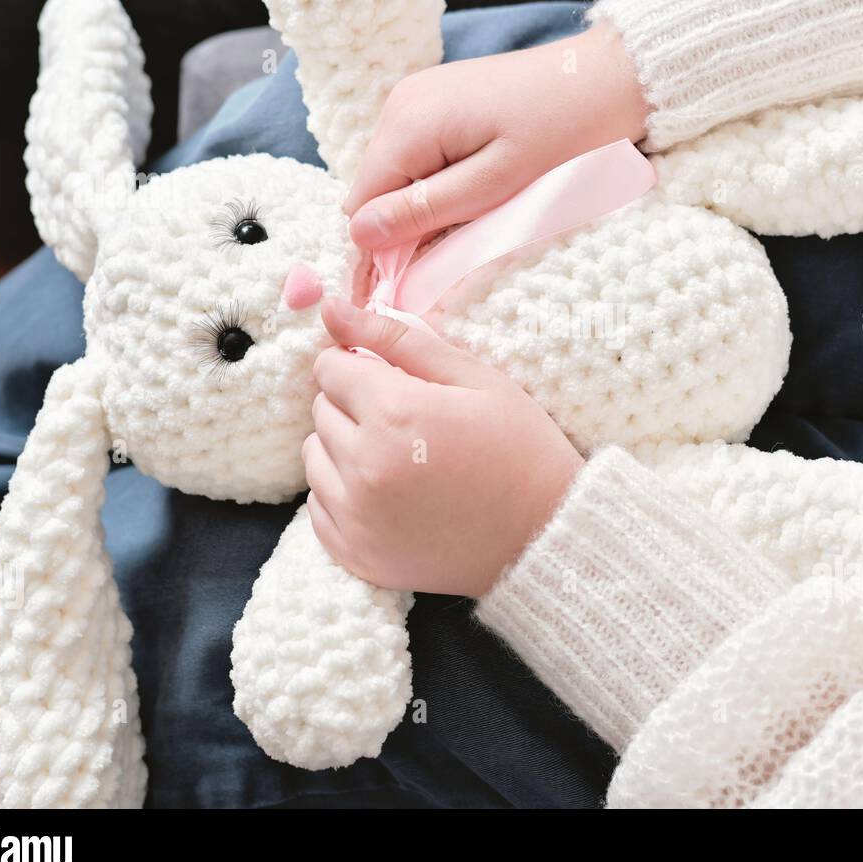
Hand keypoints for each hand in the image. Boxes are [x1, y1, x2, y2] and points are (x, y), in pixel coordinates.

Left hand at [305, 299, 584, 596]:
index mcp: (394, 413)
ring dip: (344, 448)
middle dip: (354, 405)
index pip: (330, 369)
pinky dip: (344, 494)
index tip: (389, 379)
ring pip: (314, 458)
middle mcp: (364, 466)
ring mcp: (357, 516)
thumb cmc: (520, 446)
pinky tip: (391, 494)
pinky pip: (318, 508)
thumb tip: (330, 307)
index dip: (358, 366)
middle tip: (407, 421)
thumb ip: (397, 338)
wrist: (547, 535)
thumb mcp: (473, 377)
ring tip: (399, 458)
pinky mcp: (355, 554)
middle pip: (321, 410)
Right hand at [346, 20, 649, 248]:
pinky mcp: (440, 101)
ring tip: (472, 223)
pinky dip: (438, 184)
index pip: (360, 204)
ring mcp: (419, 98)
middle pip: (375, 190)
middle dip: (401, 230)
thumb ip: (425, 210)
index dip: (377, 251)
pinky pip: (420, 156)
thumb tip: (359, 235)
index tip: (401, 290)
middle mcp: (401, 104)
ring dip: (424, 208)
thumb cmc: (564, 131)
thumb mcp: (496, 184)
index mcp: (408, 123)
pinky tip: (475, 193)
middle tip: (448, 260)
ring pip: (397, 176)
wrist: (608, 76)